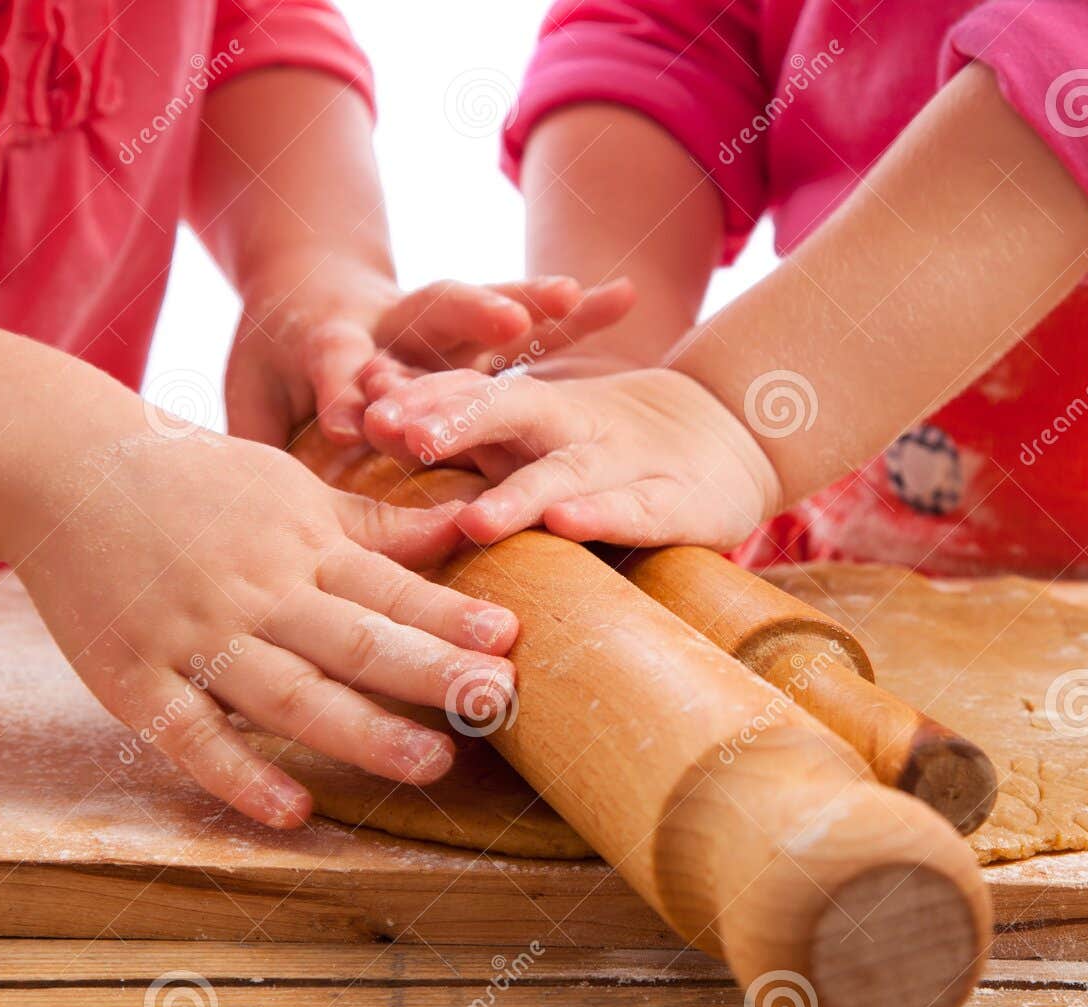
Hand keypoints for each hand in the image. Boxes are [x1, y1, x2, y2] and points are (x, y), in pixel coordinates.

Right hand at [12, 428, 518, 828]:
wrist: (63, 466)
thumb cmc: (196, 480)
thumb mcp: (291, 487)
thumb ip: (376, 523)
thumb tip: (467, 525)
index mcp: (298, 542)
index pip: (387, 586)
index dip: (449, 615)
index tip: (511, 639)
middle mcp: (253, 589)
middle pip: (353, 640)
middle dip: (429, 674)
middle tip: (498, 703)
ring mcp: (191, 636)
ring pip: (286, 693)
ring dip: (361, 731)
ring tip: (430, 763)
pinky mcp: (130, 677)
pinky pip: (190, 735)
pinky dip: (239, 774)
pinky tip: (293, 809)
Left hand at [225, 249, 633, 446]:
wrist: (305, 282)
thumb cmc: (271, 359)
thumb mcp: (248, 398)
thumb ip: (251, 437)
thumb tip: (229, 499)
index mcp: (328, 334)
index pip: (338, 356)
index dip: (345, 383)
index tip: (353, 422)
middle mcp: (389, 316)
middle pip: (428, 309)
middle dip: (466, 314)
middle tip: (503, 324)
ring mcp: (438, 314)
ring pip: (492, 303)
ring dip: (530, 300)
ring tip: (572, 296)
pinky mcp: (479, 323)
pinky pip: (534, 316)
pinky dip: (577, 308)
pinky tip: (626, 296)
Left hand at [364, 368, 781, 548]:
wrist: (735, 429)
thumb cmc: (615, 447)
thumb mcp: (543, 433)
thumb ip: (479, 435)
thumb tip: (377, 430)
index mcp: (532, 413)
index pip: (466, 399)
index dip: (414, 402)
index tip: (351, 410)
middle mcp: (573, 429)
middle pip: (506, 414)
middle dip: (451, 419)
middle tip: (393, 430)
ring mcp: (624, 464)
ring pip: (563, 473)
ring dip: (517, 494)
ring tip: (474, 521)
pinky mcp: (676, 502)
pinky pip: (636, 511)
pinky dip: (602, 517)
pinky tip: (567, 525)